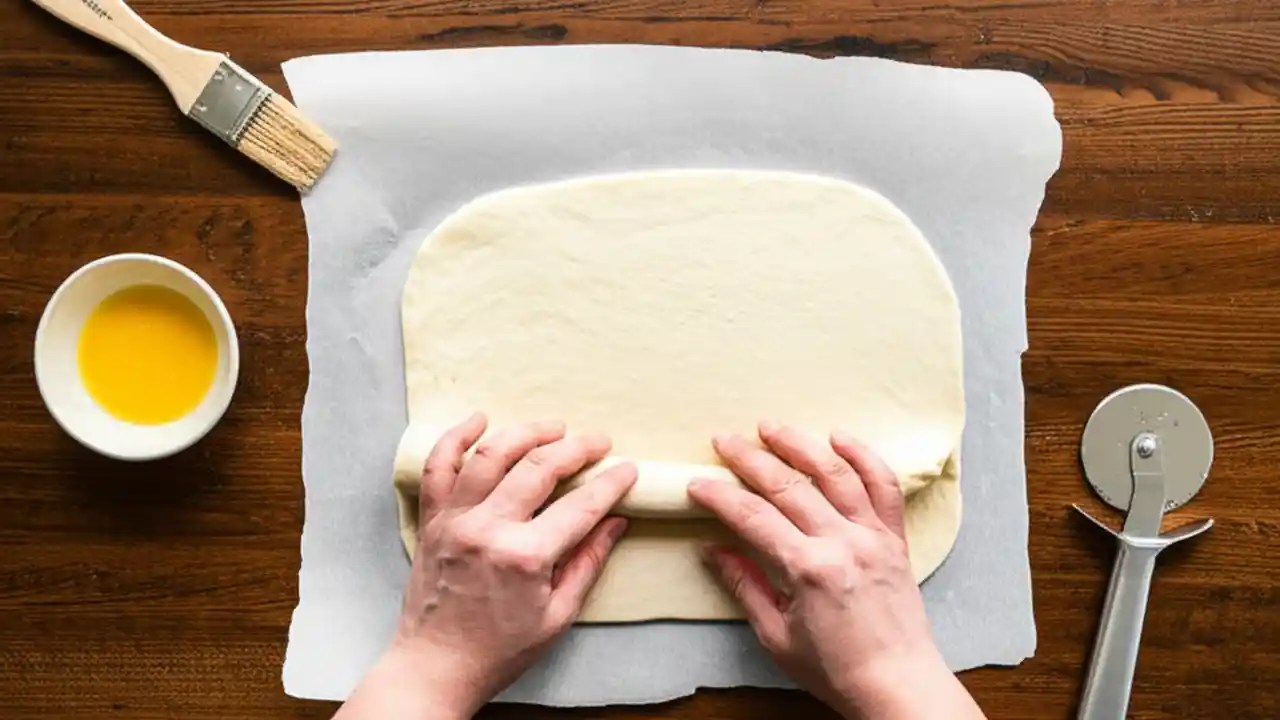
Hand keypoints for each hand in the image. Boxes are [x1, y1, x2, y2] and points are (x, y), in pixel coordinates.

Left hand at [336, 414, 636, 719]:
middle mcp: (488, 530)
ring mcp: (455, 521)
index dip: (611, 483)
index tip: (628, 469)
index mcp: (526, 558)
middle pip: (539, 467)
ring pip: (491, 455)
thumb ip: (588, 562)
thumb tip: (616, 521)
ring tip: (554, 427)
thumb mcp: (558, 615)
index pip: (581, 505)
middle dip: (577, 448)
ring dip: (526, 432)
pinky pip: (438, 467)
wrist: (436, 666)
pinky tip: (479, 420)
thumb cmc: (500, 649)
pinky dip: (455, 437)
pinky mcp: (432, 521)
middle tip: (599, 442)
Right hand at [688, 422, 983, 719]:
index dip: (720, 496)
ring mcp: (872, 536)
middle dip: (750, 458)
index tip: (697, 483)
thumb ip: (745, 586)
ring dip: (800, 444)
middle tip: (724, 440)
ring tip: (771, 426)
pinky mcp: (895, 538)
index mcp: (808, 570)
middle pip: (788, 486)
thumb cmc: (835, 670)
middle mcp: (842, 543)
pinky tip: (839, 438)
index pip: (753, 518)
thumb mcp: (775, 635)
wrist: (897, 685)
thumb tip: (712, 550)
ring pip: (835, 474)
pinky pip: (884, 486)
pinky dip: (864, 457)